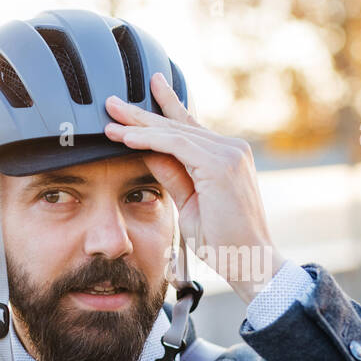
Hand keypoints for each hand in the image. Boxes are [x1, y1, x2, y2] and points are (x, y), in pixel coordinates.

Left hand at [103, 72, 285, 304]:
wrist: (250, 262)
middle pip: (179, 124)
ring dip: (139, 126)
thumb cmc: (224, 241)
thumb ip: (174, 176)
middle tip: (113, 102)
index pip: (189, 127)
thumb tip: (149, 154)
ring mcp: (229, 154)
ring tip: (110, 121)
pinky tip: (127, 138)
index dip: (165, 109)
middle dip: (142, 114)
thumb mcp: (191, 203)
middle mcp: (232, 148)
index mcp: (227, 156)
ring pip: (174, 131)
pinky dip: (149, 140)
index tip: (141, 98)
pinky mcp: (220, 165)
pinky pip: (176, 145)